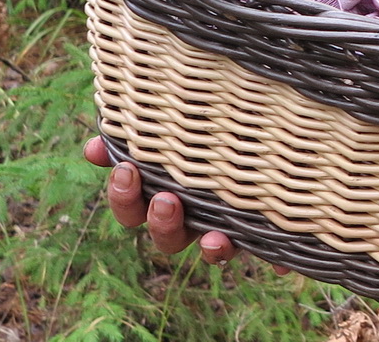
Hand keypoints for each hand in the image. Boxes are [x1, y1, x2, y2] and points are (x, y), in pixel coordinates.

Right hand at [82, 136, 281, 269]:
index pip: (134, 204)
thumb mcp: (191, 117)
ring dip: (211, 247)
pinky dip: (275, 257)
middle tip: (165, 200)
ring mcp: (232, 224)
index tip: (121, 169)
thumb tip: (93, 145)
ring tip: (214, 237)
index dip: (122, 193)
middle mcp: (197, 215)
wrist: (286, 131)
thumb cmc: (225, 120)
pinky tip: (283, 261)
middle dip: (160, 222)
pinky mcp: (269, 231)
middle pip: (166, 236)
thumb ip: (152, 125)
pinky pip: (271, 250)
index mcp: (171, 189)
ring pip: (212, 249)